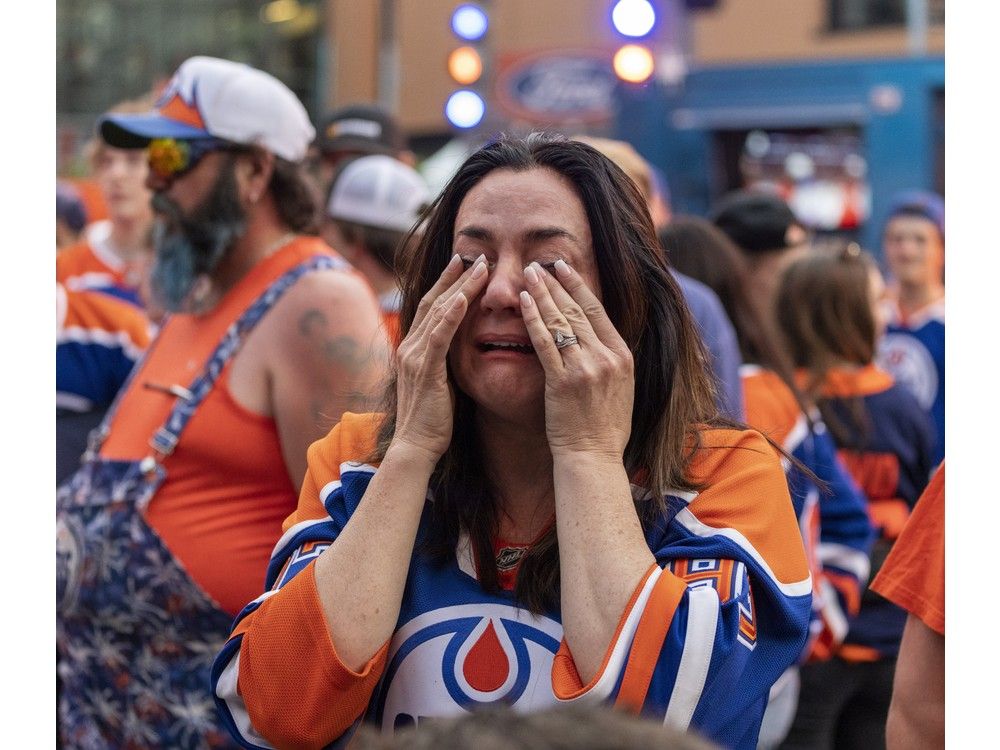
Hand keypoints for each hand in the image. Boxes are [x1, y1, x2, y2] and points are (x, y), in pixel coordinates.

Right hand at [391, 253, 489, 462]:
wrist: (416, 447)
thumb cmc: (432, 421)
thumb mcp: (440, 384)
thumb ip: (445, 362)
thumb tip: (461, 349)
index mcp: (413, 349)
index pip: (431, 307)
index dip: (447, 284)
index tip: (465, 264)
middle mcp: (409, 347)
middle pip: (433, 301)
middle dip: (454, 276)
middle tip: (475, 254)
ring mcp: (414, 356)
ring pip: (438, 312)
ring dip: (460, 286)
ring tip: (480, 265)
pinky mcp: (425, 369)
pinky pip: (439, 335)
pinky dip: (452, 313)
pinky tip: (464, 297)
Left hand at [519, 260, 633, 459]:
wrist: (593, 459)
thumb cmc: (603, 431)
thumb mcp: (620, 391)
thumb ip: (611, 364)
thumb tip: (600, 343)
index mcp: (622, 357)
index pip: (598, 312)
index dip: (579, 287)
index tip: (565, 269)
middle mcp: (606, 358)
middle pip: (578, 311)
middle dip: (557, 284)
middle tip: (541, 264)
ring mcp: (585, 368)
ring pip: (561, 321)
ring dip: (543, 294)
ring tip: (529, 274)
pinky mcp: (562, 381)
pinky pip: (544, 342)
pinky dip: (533, 318)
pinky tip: (523, 301)